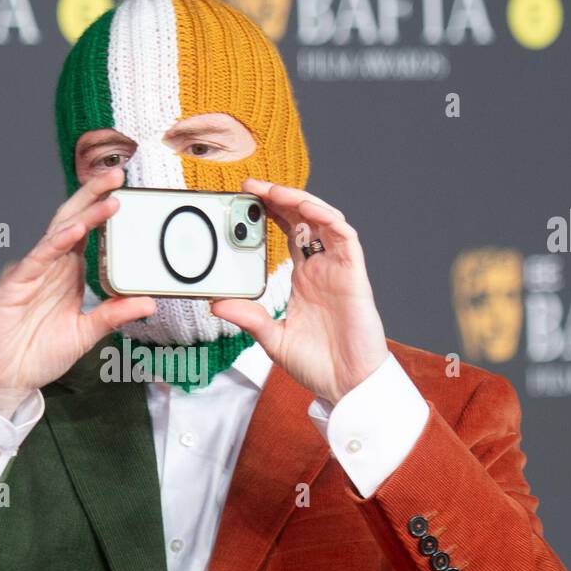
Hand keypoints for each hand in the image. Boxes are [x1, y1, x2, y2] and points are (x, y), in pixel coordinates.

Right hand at [0, 167, 155, 417]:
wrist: (4, 379)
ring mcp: (32, 272)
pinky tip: (75, 231)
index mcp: (68, 273)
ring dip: (84, 213)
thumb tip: (149, 301)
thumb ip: (113, 315)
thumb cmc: (38, 355)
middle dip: (95, 196)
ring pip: (59, 233)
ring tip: (109, 198)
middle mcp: (51, 266)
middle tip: (119, 175)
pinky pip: (38, 258)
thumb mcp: (86, 334)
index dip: (105, 211)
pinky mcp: (15, 285)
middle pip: (74, 220)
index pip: (89, 233)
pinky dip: (56, 243)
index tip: (128, 192)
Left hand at [210, 177, 388, 404]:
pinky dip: (327, 218)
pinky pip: (344, 237)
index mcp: (303, 278)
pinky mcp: (354, 275)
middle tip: (251, 185)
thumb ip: (249, 318)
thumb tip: (217, 304)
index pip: (286, 232)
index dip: (270, 211)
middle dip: (279, 197)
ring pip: (323, 220)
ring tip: (274, 191)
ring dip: (300, 201)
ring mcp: (339, 269)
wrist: (346, 385)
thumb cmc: (317, 364)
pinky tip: (306, 209)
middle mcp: (321, 267)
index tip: (244, 198)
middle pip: (303, 218)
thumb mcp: (272, 339)